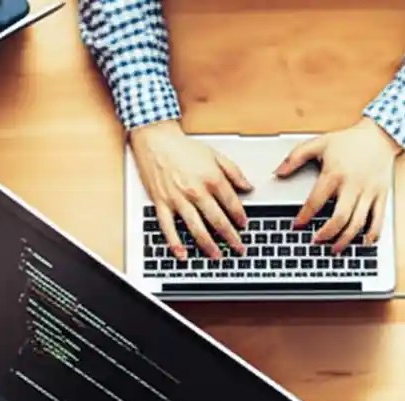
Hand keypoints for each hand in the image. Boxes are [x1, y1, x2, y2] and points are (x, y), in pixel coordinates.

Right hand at [129, 120, 251, 259]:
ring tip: (218, 256)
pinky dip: (175, 243)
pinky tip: (183, 254)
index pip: (231, 204)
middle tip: (239, 249)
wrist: (156, 140)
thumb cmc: (183, 147)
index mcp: (211, 178)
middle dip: (231, 238)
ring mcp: (178, 199)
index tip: (244, 226)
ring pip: (196, 228)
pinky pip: (168, 228)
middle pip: (218, 221)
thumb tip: (248, 186)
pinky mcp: (162, 203)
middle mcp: (196, 191)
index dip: (240, 217)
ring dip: (209, 245)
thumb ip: (234, 172)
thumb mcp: (215, 154)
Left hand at [275, 118, 399, 253]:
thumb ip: (295, 157)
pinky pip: (379, 219)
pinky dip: (372, 234)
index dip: (304, 216)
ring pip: (358, 223)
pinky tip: (364, 242)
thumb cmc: (348, 141)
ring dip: (346, 239)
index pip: (316, 201)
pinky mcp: (381, 195)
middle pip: (339, 218)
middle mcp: (352, 185)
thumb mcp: (319, 143)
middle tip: (316, 241)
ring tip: (335, 248)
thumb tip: (278, 172)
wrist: (379, 135)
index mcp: (335, 174)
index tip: (296, 226)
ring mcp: (368, 192)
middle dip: (326, 233)